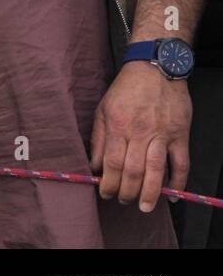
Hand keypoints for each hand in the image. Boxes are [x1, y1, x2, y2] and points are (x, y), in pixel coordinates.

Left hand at [90, 59, 191, 211]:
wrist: (154, 68)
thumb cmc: (126, 89)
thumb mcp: (103, 108)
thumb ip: (99, 138)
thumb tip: (95, 165)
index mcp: (117, 125)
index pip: (112, 163)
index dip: (108, 183)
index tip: (105, 193)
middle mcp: (139, 131)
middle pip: (132, 170)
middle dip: (126, 192)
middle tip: (123, 201)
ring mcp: (162, 134)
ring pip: (155, 170)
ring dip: (150, 193)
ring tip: (144, 206)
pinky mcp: (180, 134)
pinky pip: (181, 163)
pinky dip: (178, 182)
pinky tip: (172, 194)